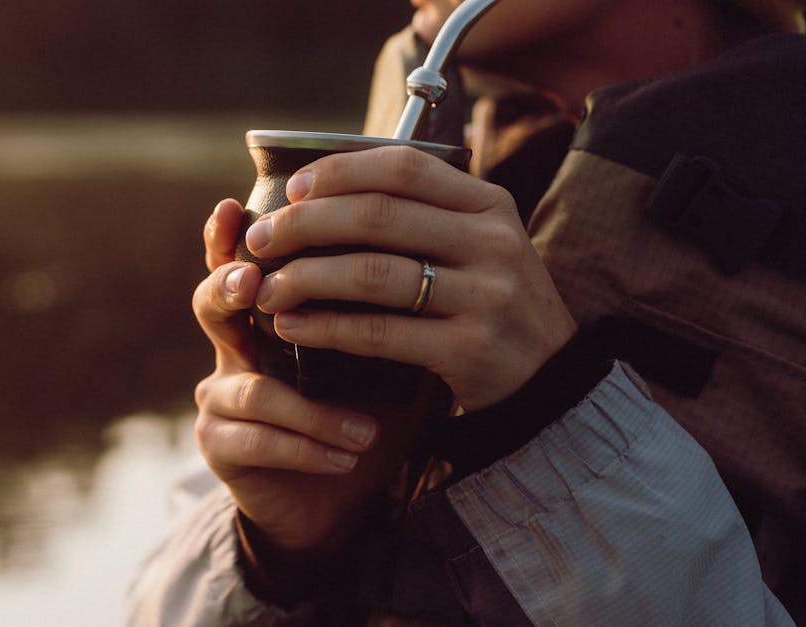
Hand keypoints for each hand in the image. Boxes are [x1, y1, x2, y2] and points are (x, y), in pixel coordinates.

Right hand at [193, 199, 437, 553]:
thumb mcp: (381, 355)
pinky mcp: (221, 448)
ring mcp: (220, 399)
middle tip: (257, 284)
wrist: (341, 497)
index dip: (226, 235)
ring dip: (315, 412)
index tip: (235, 205)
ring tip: (365, 431)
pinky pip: (259, 441)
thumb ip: (386, 309)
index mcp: (266, 315)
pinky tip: (349, 457)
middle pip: (210, 303)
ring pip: (253, 389)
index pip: (237, 261)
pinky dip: (311, 448)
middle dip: (231, 289)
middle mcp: (233, 348)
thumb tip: (435, 249)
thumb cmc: (362, 413)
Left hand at [245, 146, 575, 410]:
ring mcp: (485, 295)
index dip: (338, 172)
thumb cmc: (488, 303)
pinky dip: (325, 327)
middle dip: (304, 224)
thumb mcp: (475, 244)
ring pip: (372, 273)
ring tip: (267, 290)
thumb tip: (321, 185)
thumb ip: (420, 214)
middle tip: (260, 240)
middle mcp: (492, 241)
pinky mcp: (469, 348)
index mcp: (489, 203)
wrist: (549, 379)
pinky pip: (378, 332)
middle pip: (377, 216)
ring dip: (305, 278)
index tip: (291, 189)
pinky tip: (293, 326)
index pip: (402, 167)